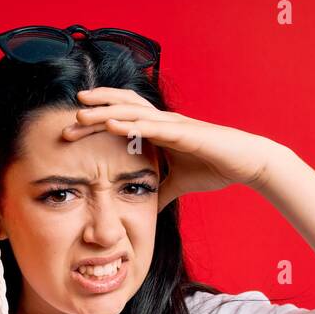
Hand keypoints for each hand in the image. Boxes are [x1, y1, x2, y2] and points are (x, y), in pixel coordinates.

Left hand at [62, 87, 282, 211]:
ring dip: (103, 111)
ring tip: (80, 114)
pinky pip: (150, 125)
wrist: (246, 163)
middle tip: (67, 118)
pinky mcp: (183, 132)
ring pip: (130, 111)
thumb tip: (145, 205)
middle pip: (120, 108)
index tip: (74, 128)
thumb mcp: (179, 183)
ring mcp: (172, 123)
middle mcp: (162, 121)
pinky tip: (109, 123)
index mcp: (159, 129)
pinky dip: (128, 123)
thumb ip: (160, 190)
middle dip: (93, 110)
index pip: (122, 118)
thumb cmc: (215, 167)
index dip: (98, 120)